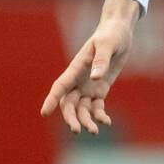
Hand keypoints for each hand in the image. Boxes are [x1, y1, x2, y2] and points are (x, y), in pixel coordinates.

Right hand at [40, 0, 140, 134]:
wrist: (119, 32)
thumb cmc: (111, 34)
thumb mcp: (108, 44)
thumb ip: (101, 60)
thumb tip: (95, 77)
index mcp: (76, 67)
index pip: (60, 86)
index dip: (52, 99)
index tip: (44, 113)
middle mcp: (79, 79)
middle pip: (69, 103)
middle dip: (71, 117)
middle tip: (77, 130)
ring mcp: (88, 86)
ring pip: (82, 109)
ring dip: (85, 121)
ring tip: (94, 131)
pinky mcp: (99, 89)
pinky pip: (96, 107)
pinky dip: (100, 116)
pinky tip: (106, 122)